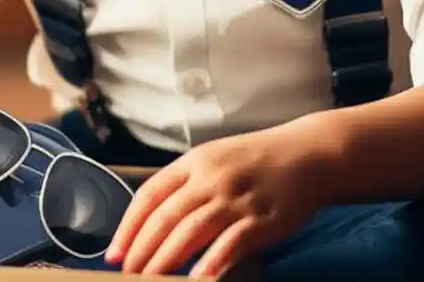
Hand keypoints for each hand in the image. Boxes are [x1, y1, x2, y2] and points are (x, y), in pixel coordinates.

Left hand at [105, 124, 331, 277]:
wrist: (308, 154)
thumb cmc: (257, 161)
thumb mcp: (215, 159)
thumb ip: (186, 185)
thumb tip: (152, 223)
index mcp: (195, 161)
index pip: (150, 194)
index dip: (129, 226)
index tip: (116, 252)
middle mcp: (212, 178)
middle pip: (166, 217)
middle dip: (143, 249)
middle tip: (129, 273)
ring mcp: (237, 198)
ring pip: (192, 231)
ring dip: (167, 259)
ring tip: (150, 279)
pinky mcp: (262, 218)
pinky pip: (231, 243)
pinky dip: (212, 262)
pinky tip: (197, 279)